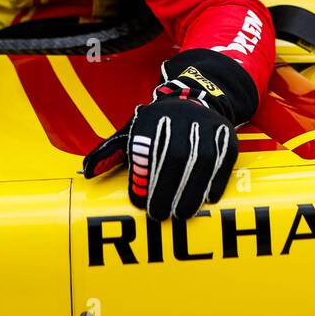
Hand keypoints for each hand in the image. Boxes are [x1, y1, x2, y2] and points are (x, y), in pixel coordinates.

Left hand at [83, 98, 237, 220]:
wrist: (195, 101)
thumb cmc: (157, 127)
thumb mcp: (132, 132)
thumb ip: (110, 153)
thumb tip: (88, 172)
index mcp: (151, 118)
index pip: (146, 148)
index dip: (143, 177)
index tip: (139, 203)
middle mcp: (178, 117)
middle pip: (173, 156)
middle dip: (166, 189)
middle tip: (159, 215)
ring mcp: (205, 124)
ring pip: (200, 160)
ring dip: (191, 190)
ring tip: (182, 214)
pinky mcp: (226, 134)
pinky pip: (223, 160)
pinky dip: (215, 181)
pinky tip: (207, 199)